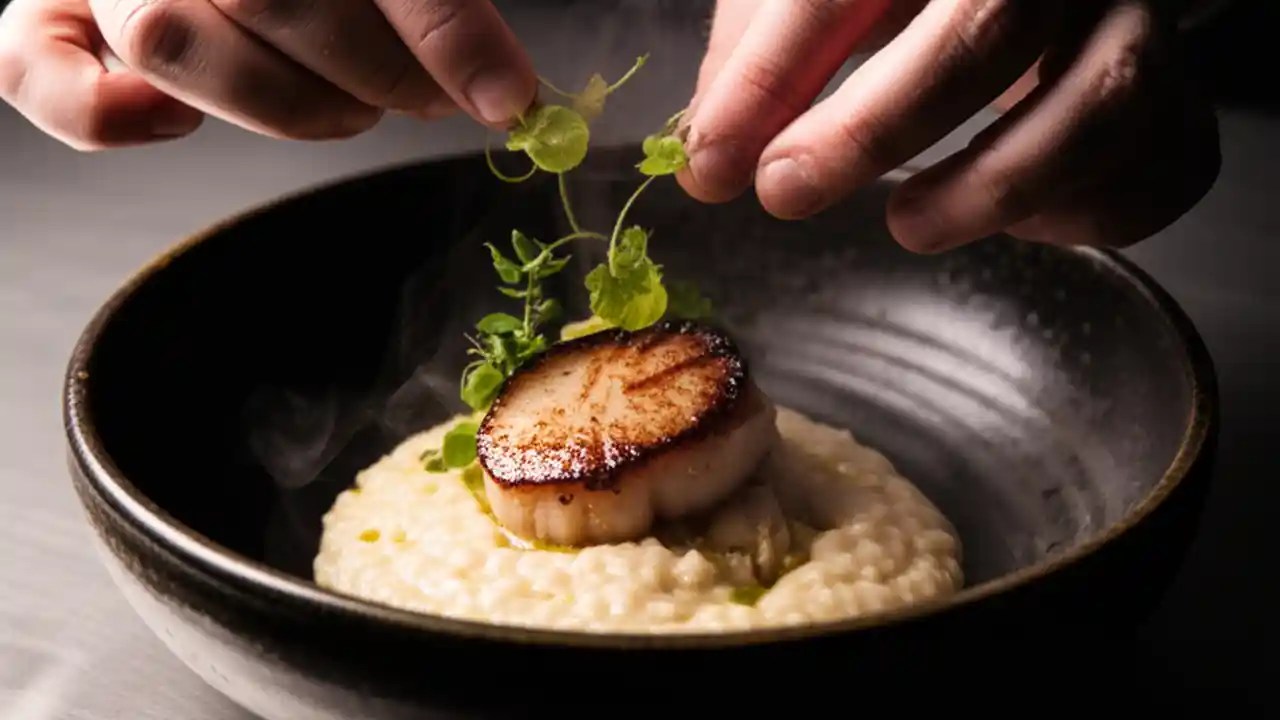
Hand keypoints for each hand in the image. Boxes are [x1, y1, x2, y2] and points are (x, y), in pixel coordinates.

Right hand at [0, 0, 535, 149]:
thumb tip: (498, 88)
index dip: (445, 30)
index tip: (505, 96)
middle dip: (377, 73)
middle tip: (428, 100)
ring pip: (175, 39)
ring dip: (285, 104)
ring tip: (349, 108)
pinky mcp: (44, 6)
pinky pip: (38, 68)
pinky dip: (105, 115)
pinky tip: (177, 124)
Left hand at [679, 0, 1220, 250]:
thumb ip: (760, 56)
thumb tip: (712, 154)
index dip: (773, 74)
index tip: (715, 161)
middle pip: (988, 26)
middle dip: (871, 128)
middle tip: (786, 191)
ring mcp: (1133, 24)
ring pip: (1098, 103)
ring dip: (986, 187)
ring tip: (905, 222)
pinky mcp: (1174, 100)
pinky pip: (1151, 168)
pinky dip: (1075, 215)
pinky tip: (1013, 214)